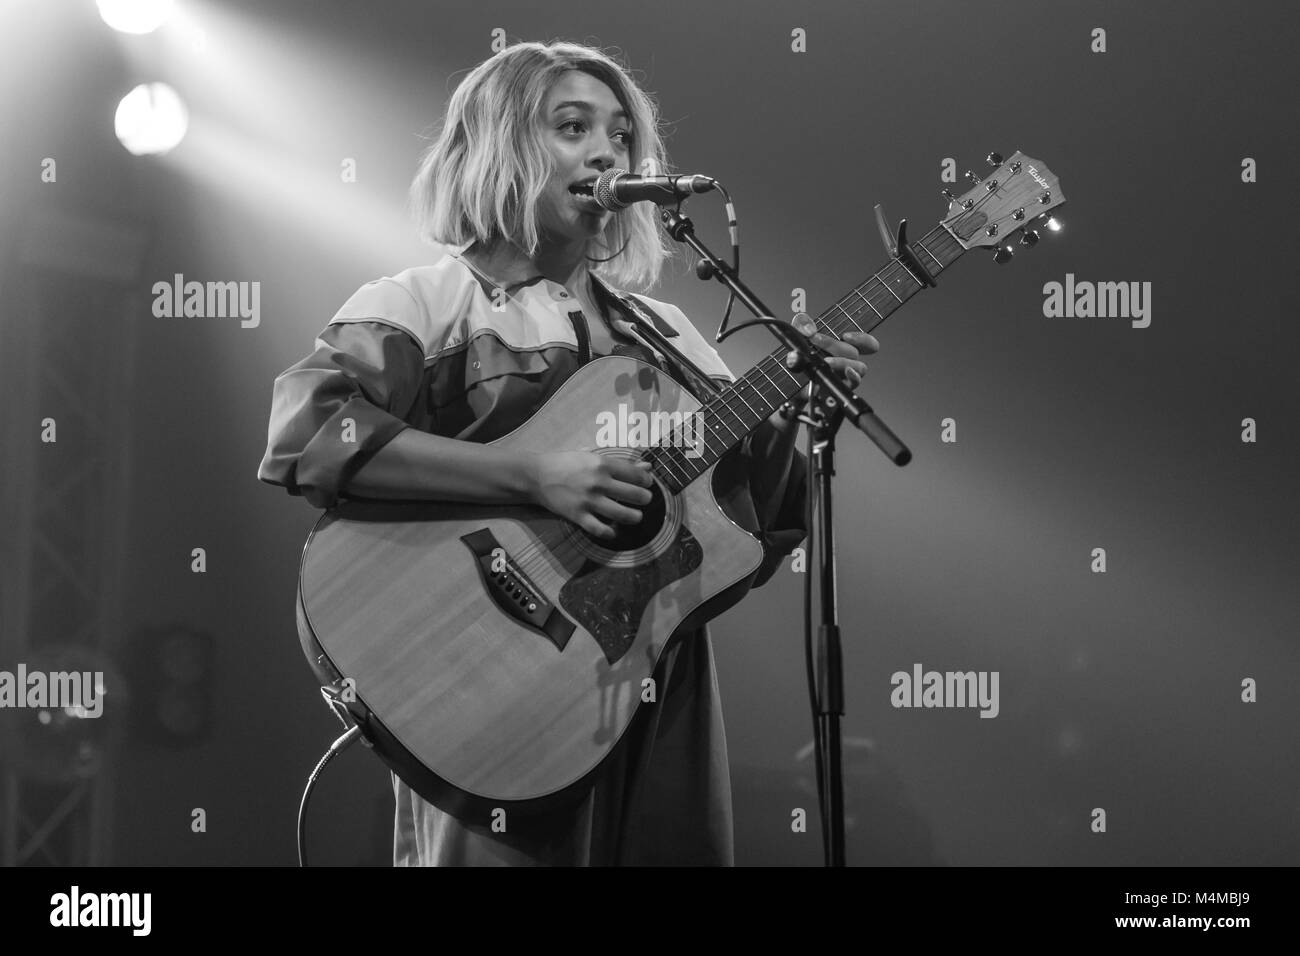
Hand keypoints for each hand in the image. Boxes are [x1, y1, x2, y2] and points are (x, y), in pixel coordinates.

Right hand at [527, 451, 654, 539]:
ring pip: (622, 515)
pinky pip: (600, 530)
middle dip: (645, 499)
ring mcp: (588, 500)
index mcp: (603, 464)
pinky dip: (610, 533)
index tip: (646, 484)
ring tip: (635, 516)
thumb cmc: (567, 463)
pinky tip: (613, 530)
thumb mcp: (594, 457)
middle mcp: (598, 482)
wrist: (537, 475)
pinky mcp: (578, 515)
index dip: (647, 481)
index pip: (637, 475)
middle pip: (635, 495)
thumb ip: (621, 464)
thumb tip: (647, 466)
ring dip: (634, 517)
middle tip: (644, 500)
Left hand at [782, 313, 879, 414]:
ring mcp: (845, 375)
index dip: (863, 340)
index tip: (846, 336)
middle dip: (833, 344)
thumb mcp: (800, 332)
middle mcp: (848, 362)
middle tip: (815, 340)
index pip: (868, 345)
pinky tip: (845, 372)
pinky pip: (854, 383)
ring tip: (825, 361)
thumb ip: (803, 324)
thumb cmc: (801, 353)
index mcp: (846, 348)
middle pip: (853, 352)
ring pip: (858, 367)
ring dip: (842, 362)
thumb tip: (809, 329)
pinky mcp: (838, 386)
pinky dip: (853, 377)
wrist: (789, 376)